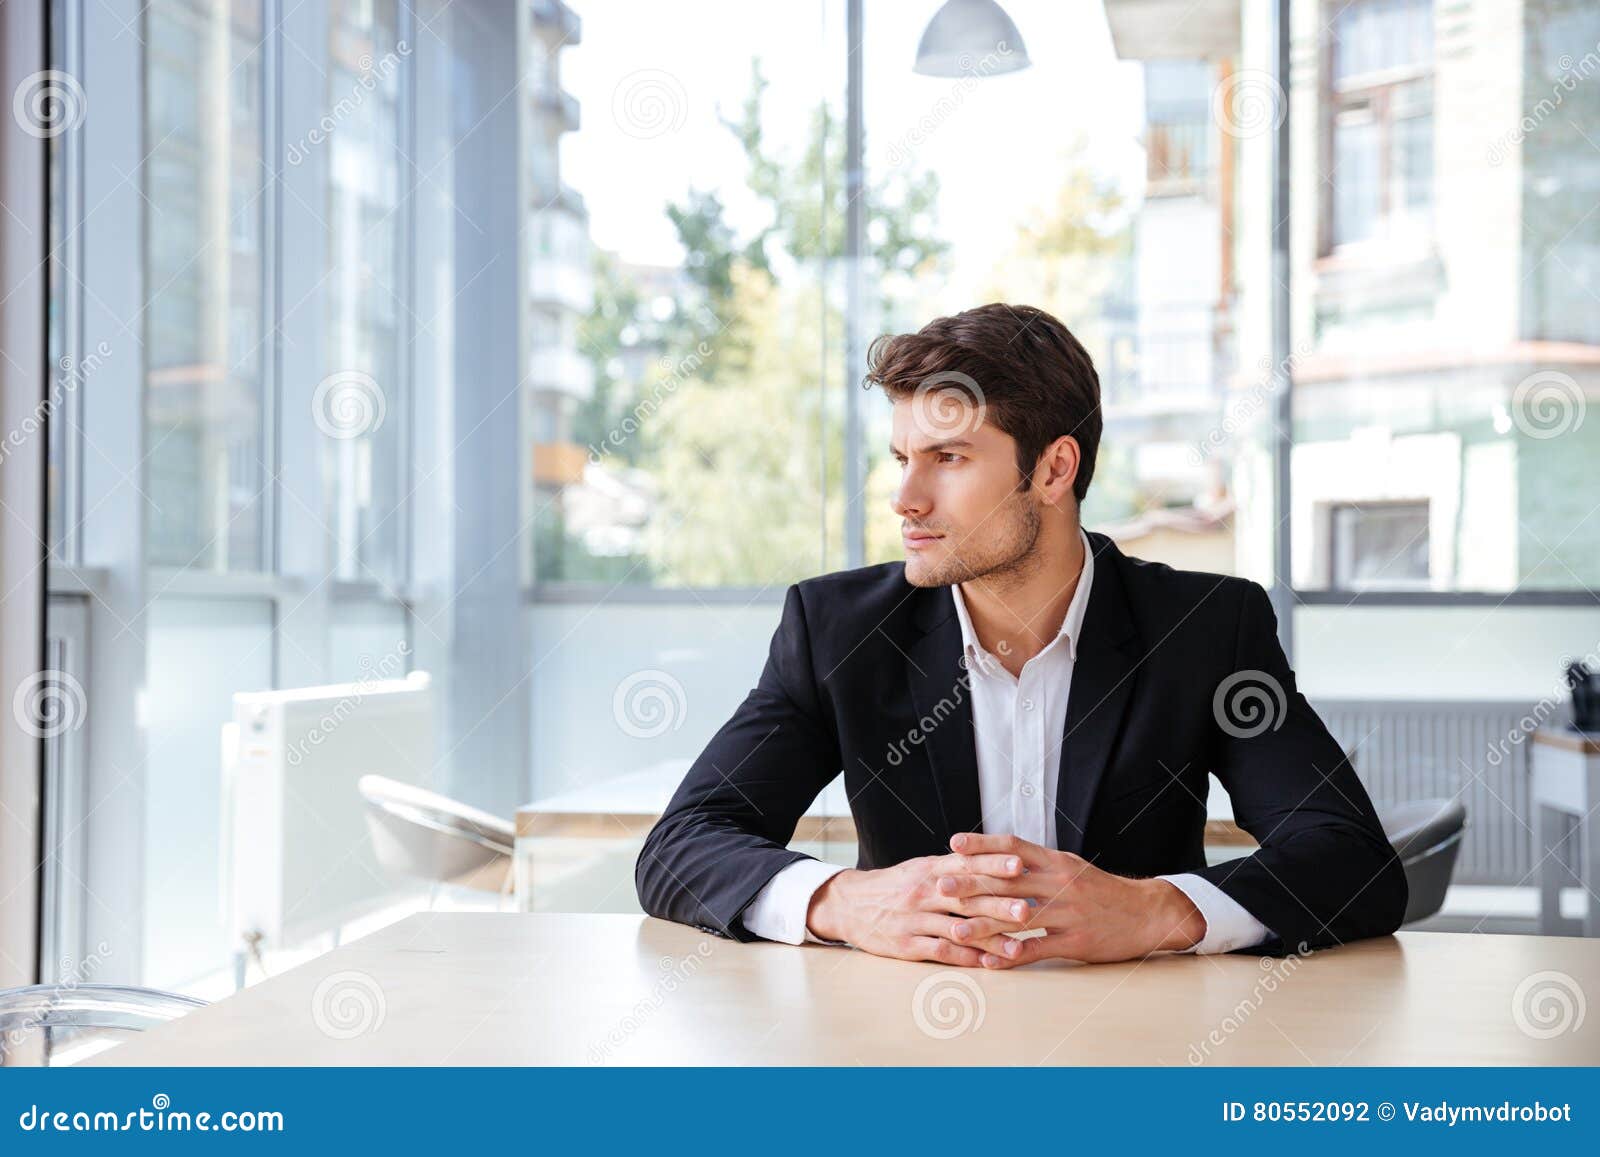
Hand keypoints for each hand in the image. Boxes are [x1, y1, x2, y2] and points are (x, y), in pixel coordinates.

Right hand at [806, 851, 1031, 965]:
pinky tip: (987, 964)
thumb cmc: (893, 886)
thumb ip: (953, 866)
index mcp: (928, 869)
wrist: (849, 905)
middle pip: (966, 897)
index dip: (993, 864)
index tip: (1021, 864)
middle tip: (1029, 909)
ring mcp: (914, 919)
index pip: (965, 863)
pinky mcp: (906, 945)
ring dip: (989, 939)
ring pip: (958, 928)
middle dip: (1000, 904)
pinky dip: (965, 958)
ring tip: (1018, 946)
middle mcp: (923, 892)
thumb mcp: (920, 867)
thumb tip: (994, 858)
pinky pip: (940, 951)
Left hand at [936, 833, 1206, 967]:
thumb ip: (1037, 863)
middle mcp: (1060, 882)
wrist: (1147, 913)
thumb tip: (999, 855)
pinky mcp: (1078, 940)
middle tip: (940, 886)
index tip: (953, 843)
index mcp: (1056, 861)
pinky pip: (1039, 948)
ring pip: (1020, 916)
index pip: (1013, 846)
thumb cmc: (1101, 891)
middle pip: (1009, 880)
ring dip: (985, 925)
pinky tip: (990, 962)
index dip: (983, 844)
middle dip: (972, 883)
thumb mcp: (1070, 867)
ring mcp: (1069, 912)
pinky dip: (1012, 956)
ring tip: (955, 930)